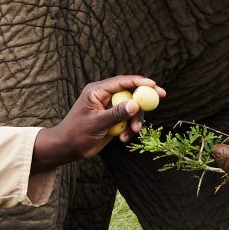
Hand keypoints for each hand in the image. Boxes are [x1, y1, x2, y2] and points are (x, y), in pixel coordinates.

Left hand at [32, 76, 164, 171]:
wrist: (67, 148)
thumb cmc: (76, 133)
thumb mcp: (97, 123)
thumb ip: (116, 113)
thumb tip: (136, 104)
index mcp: (97, 91)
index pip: (122, 81)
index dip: (139, 81)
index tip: (153, 84)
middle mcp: (105, 97)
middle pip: (131, 92)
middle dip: (143, 100)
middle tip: (160, 97)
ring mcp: (110, 108)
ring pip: (132, 108)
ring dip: (135, 120)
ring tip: (131, 133)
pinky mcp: (113, 119)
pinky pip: (128, 120)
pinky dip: (129, 129)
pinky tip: (123, 139)